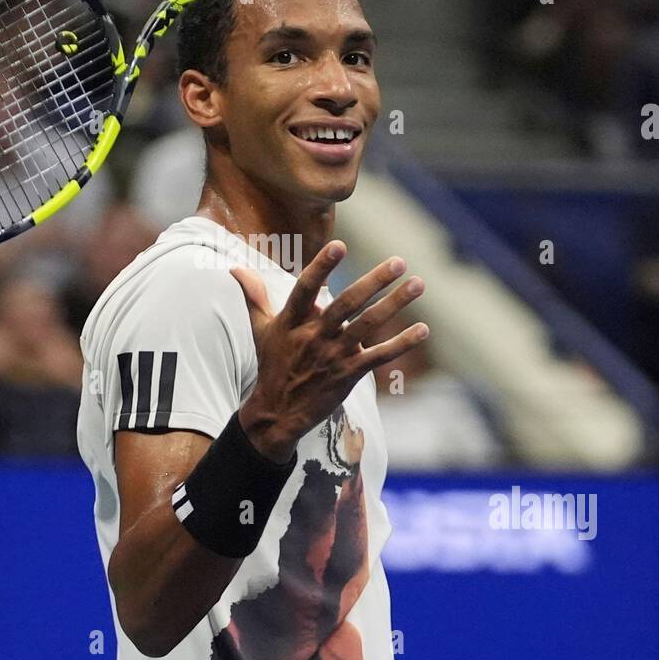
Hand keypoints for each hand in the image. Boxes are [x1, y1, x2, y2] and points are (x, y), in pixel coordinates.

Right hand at [230, 240, 427, 462]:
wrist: (277, 413)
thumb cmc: (272, 365)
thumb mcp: (260, 329)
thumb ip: (254, 296)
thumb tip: (236, 268)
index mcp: (292, 321)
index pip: (305, 288)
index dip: (321, 267)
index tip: (339, 246)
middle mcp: (314, 336)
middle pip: (346, 304)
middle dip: (374, 281)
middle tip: (399, 261)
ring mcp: (333, 356)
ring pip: (368, 325)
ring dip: (395, 304)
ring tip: (418, 284)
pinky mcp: (349, 375)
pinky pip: (379, 356)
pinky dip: (402, 343)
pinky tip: (423, 329)